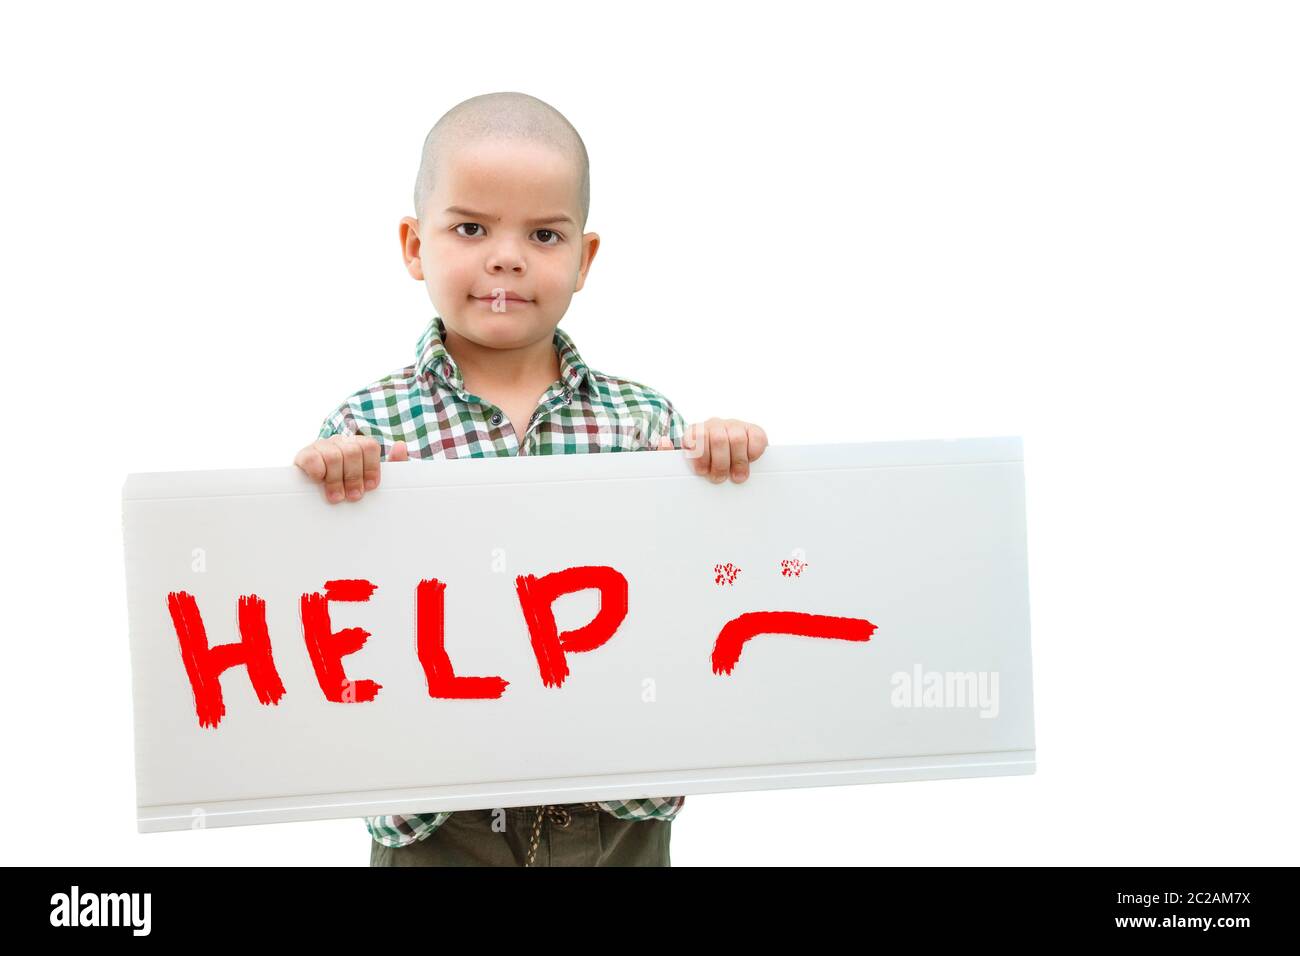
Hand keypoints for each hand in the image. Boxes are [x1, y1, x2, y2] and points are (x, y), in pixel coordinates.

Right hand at [293, 435, 408, 502]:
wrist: (316, 497)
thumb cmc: (349, 487)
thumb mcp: (371, 479)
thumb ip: (392, 465)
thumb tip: (401, 446)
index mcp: (358, 445)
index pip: (369, 446)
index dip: (371, 468)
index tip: (370, 487)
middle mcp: (341, 442)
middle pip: (353, 451)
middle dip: (354, 477)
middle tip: (353, 496)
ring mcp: (322, 447)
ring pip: (334, 456)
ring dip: (336, 480)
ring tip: (336, 497)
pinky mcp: (304, 455)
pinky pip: (312, 457)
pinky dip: (317, 471)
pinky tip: (318, 481)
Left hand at [656, 417, 767, 482]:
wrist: (727, 456)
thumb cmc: (702, 464)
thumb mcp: (683, 462)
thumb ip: (668, 456)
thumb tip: (663, 442)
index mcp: (696, 431)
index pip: (696, 437)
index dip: (701, 458)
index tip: (703, 472)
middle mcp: (714, 425)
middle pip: (718, 439)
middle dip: (720, 463)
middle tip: (720, 478)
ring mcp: (734, 425)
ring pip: (737, 439)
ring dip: (737, 462)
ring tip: (736, 476)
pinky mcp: (753, 430)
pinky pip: (756, 438)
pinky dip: (753, 453)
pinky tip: (748, 461)